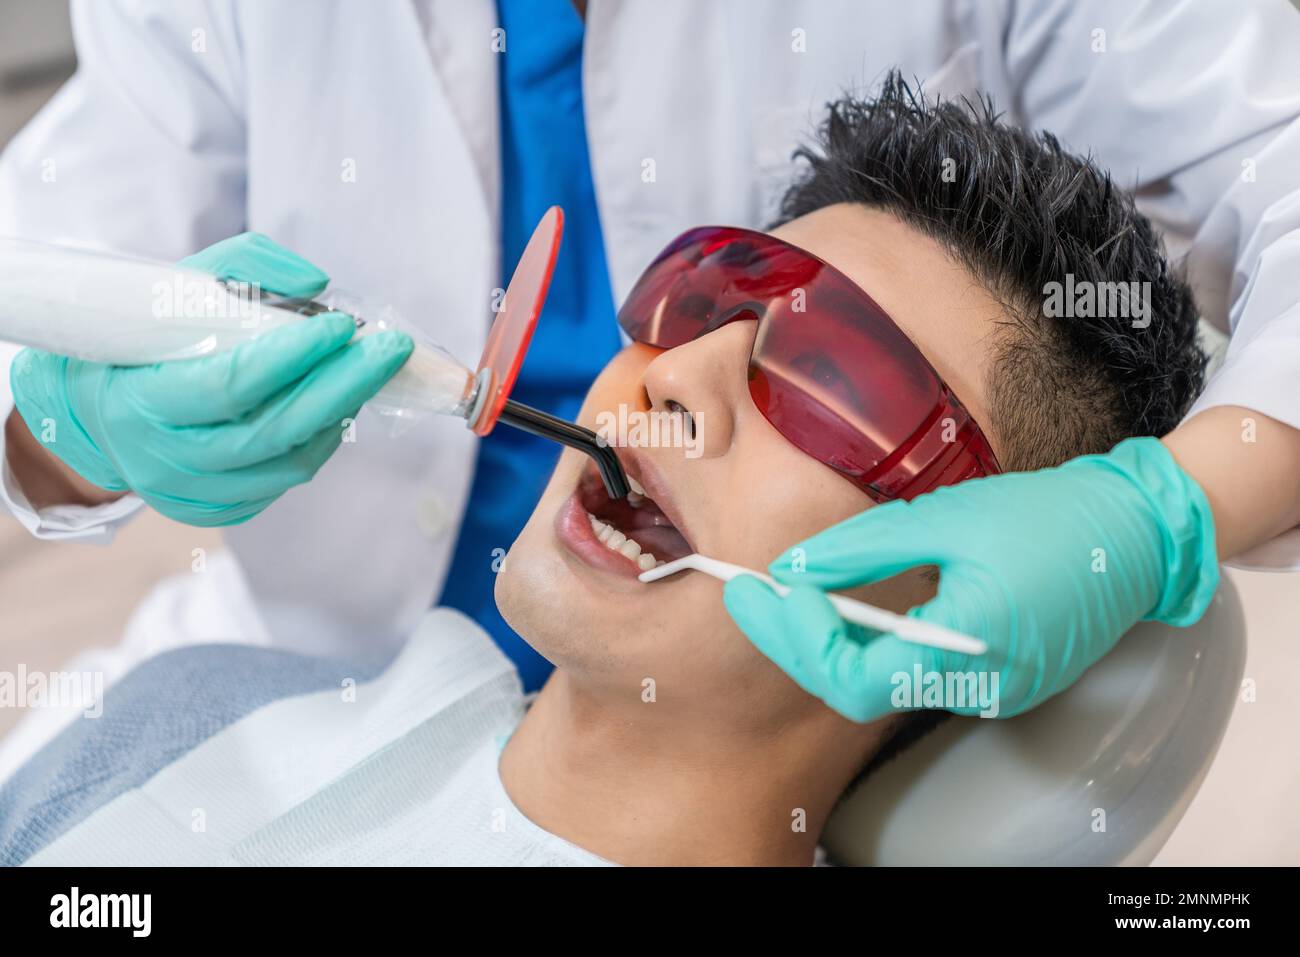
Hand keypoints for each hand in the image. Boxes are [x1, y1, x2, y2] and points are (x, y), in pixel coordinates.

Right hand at [9, 233, 412, 525]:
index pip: (230, 384)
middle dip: (343, 385)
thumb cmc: (138, 340)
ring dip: (339, 414)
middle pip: (274, 430)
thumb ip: (242, 270)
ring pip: (288, 463)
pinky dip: (318, 441)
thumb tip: (315, 285)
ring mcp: (191, 493)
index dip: (292, 356)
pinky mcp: (216, 509)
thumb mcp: (172, 289)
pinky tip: (336, 407)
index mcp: (138, 402)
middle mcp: (163, 459)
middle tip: (391, 349)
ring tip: (369, 373)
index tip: (341, 324)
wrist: (89, 413)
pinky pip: (283, 480)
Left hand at [723, 437, 1219, 721]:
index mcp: (968, 648)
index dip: (797, 638)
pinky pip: (914, 674)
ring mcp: (992, 692)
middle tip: (748, 595)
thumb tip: (793, 568)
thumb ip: (860, 549)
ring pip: (882, 685)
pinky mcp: (998, 680)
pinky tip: (844, 607)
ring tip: (786, 597)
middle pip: (857, 689)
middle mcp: (979, 687)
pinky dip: (871, 644)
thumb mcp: (944, 519)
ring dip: (830, 644)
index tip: (763, 590)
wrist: (1135, 531)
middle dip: (797, 641)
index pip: (851, 678)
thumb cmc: (1049, 517)